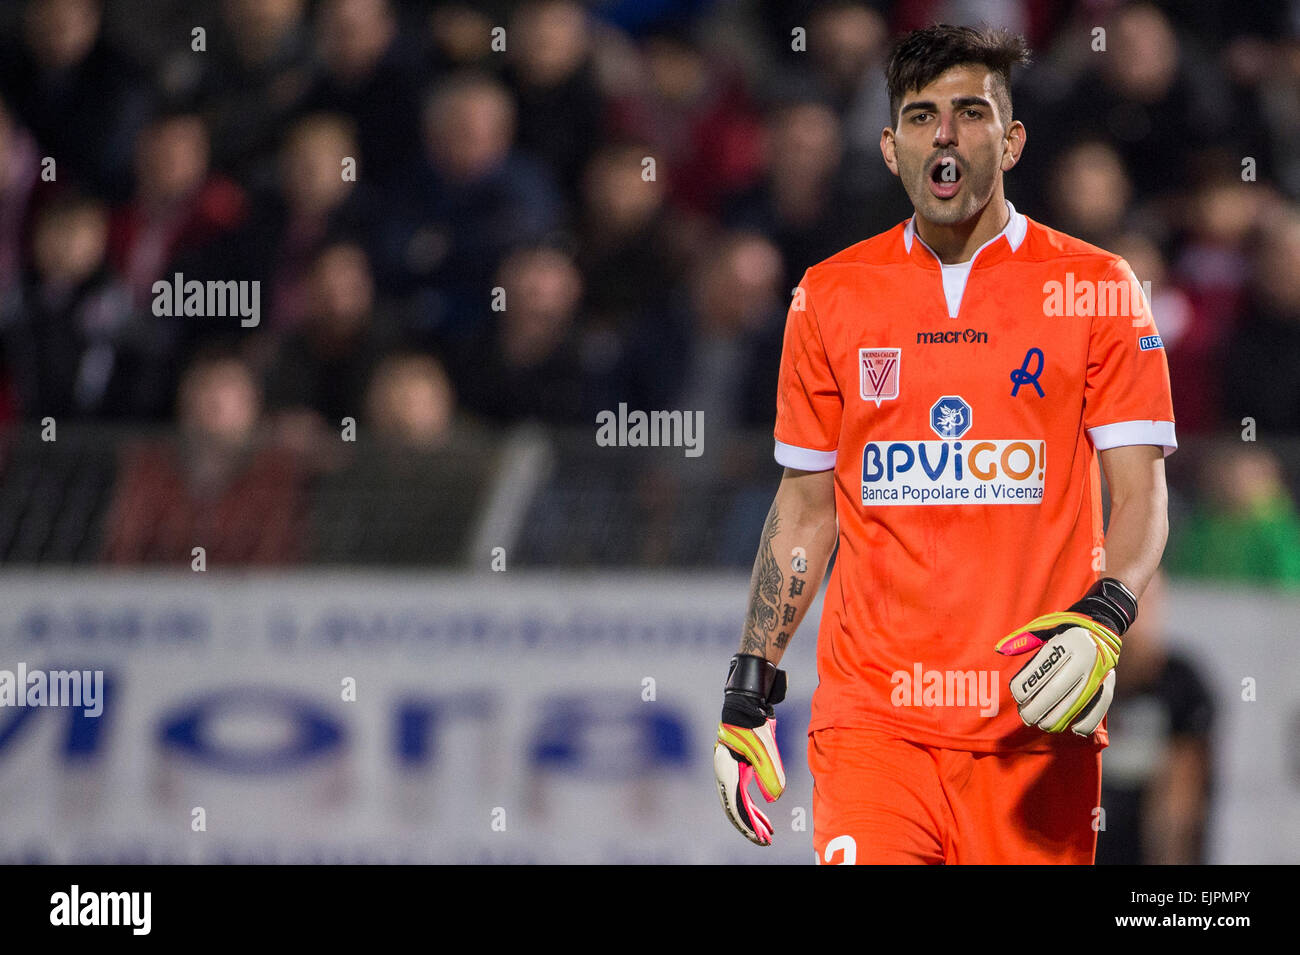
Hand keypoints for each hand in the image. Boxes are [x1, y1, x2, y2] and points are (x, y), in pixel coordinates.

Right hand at [714, 654, 786, 844]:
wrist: (746, 702)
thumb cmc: (754, 724)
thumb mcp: (765, 749)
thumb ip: (770, 773)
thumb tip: (775, 798)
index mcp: (726, 771)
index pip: (735, 806)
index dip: (748, 825)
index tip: (761, 838)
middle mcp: (724, 774)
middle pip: (735, 808)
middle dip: (751, 826)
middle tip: (766, 840)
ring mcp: (730, 771)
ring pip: (739, 802)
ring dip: (753, 817)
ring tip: (768, 832)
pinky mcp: (737, 768)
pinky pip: (743, 792)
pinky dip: (754, 804)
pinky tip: (765, 811)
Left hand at [995, 578, 1136, 737]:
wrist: (1101, 626)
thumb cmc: (1064, 627)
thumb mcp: (1044, 625)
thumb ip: (1023, 639)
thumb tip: (999, 649)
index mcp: (1068, 642)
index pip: (1043, 670)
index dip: (1027, 686)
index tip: (1017, 697)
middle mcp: (1086, 658)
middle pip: (1058, 690)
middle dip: (1039, 708)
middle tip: (1026, 718)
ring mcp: (1100, 672)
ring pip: (1078, 702)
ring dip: (1059, 718)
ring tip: (1043, 725)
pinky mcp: (1110, 682)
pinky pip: (1101, 707)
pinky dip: (1088, 721)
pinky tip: (1074, 728)